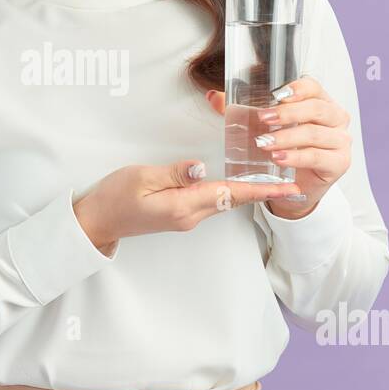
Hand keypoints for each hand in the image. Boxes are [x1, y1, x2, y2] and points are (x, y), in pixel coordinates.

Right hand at [73, 160, 302, 254]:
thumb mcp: (141, 177)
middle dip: (263, 190)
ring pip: (225, 201)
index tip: (287, 188)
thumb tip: (201, 167)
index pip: (230, 194)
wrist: (97, 221)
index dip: (261, 190)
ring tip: (273, 179)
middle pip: (234, 199)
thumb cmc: (114, 197)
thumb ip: (174, 172)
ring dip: (248, 191)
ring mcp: (186, 218)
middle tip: (291, 181)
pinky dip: (230, 191)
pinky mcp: (180, 214)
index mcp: (183, 206)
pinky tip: (238, 182)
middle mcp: (190, 216)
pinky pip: (212, 201)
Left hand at [204, 77, 350, 218]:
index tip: (275, 95)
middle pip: (317, 108)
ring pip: (316, 134)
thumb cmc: (284, 149)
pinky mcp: (339, 163)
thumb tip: (213, 96)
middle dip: (288, 113)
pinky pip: (318, 157)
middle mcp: (336, 118)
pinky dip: (296, 157)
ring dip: (288, 137)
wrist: (295, 186)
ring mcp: (341, 141)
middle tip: (263, 120)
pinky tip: (279, 158)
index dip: (297, 89)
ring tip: (264, 143)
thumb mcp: (262, 128)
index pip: (313, 87)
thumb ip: (241, 110)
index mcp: (320, 102)